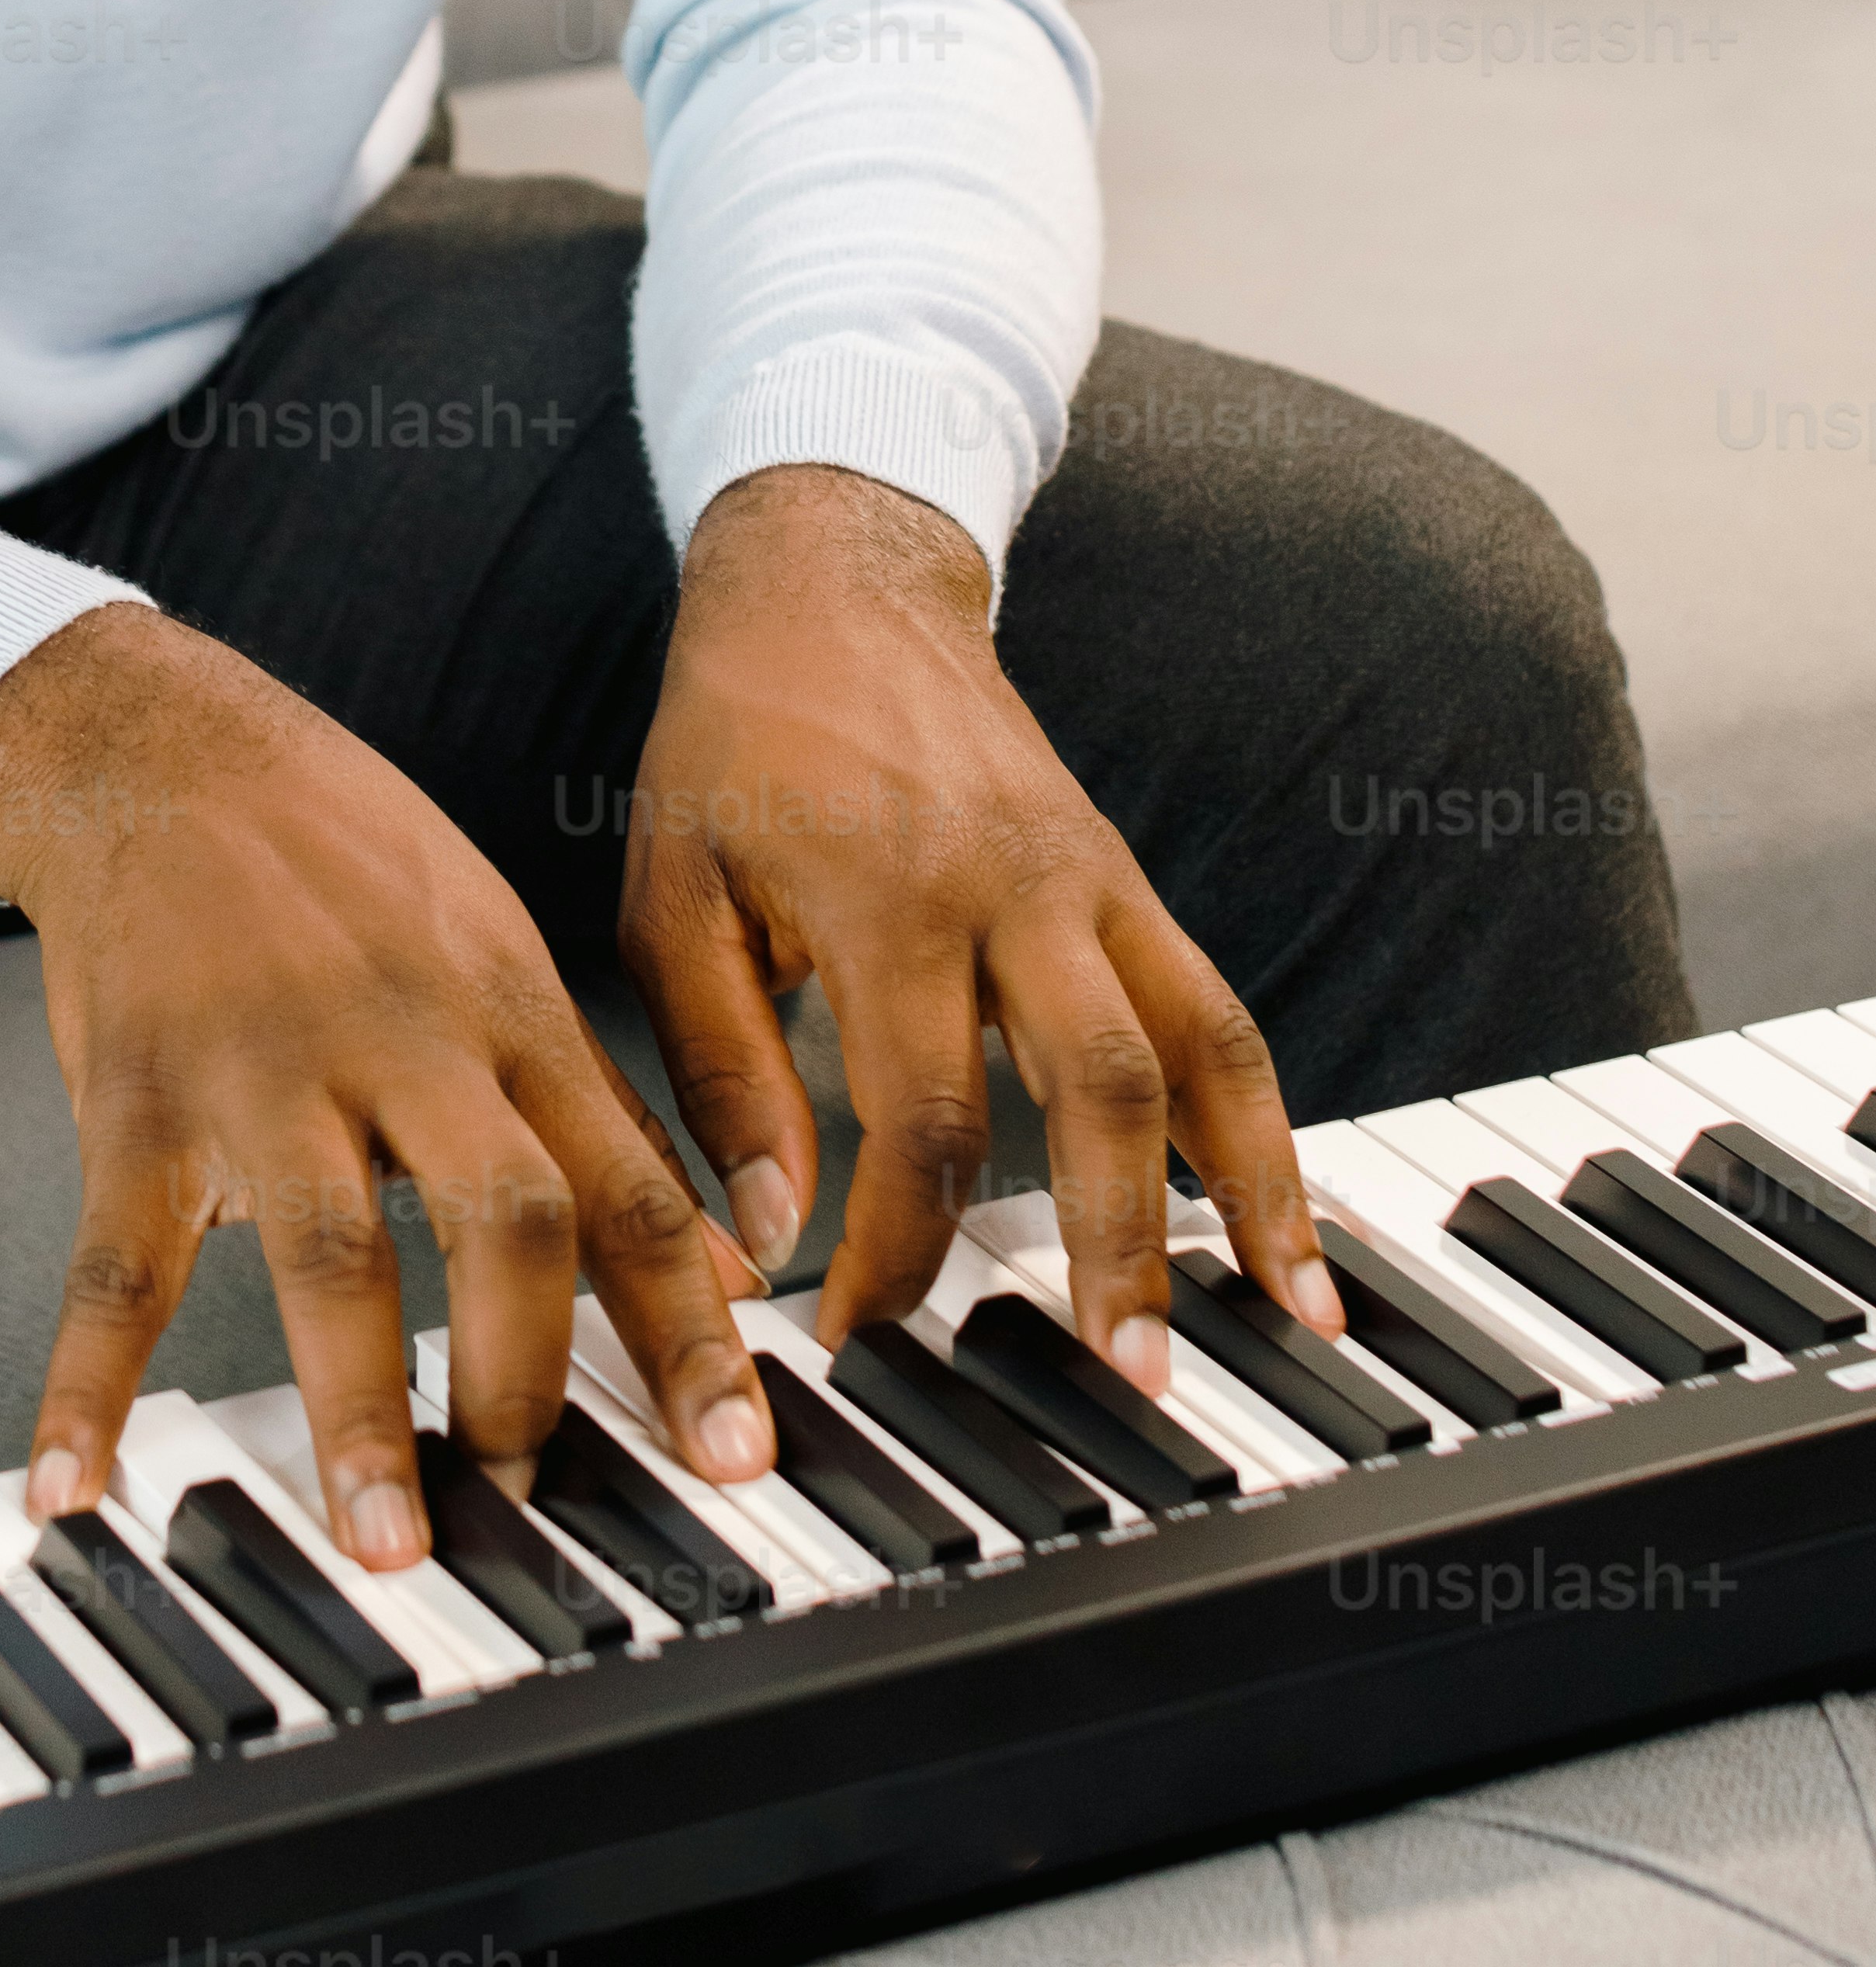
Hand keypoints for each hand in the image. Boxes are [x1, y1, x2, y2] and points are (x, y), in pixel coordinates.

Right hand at [0, 604, 777, 1570]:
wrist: (158, 750)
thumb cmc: (345, 863)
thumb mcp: (501, 955)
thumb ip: (604, 1115)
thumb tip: (722, 1265)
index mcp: (507, 1012)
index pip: (628, 1186)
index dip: (693, 1328)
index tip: (736, 1454)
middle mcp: (402, 1039)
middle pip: (505, 1213)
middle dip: (531, 1374)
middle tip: (538, 1499)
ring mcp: (263, 1069)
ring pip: (331, 1246)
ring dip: (359, 1406)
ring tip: (381, 1540)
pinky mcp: (137, 1097)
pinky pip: (116, 1258)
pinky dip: (86, 1382)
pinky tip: (73, 1484)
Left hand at [620, 468, 1343, 1394]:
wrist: (832, 584)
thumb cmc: (734, 744)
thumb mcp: (674, 891)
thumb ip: (722, 1064)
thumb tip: (773, 1229)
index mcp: (891, 898)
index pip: (924, 1120)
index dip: (897, 1249)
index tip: (858, 1331)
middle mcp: (1015, 888)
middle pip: (1102, 1090)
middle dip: (1124, 1247)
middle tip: (1132, 1383)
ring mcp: (1090, 880)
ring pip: (1203, 1045)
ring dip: (1252, 1190)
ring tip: (1291, 1319)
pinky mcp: (1124, 880)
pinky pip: (1216, 1008)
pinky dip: (1261, 1117)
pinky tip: (1283, 1217)